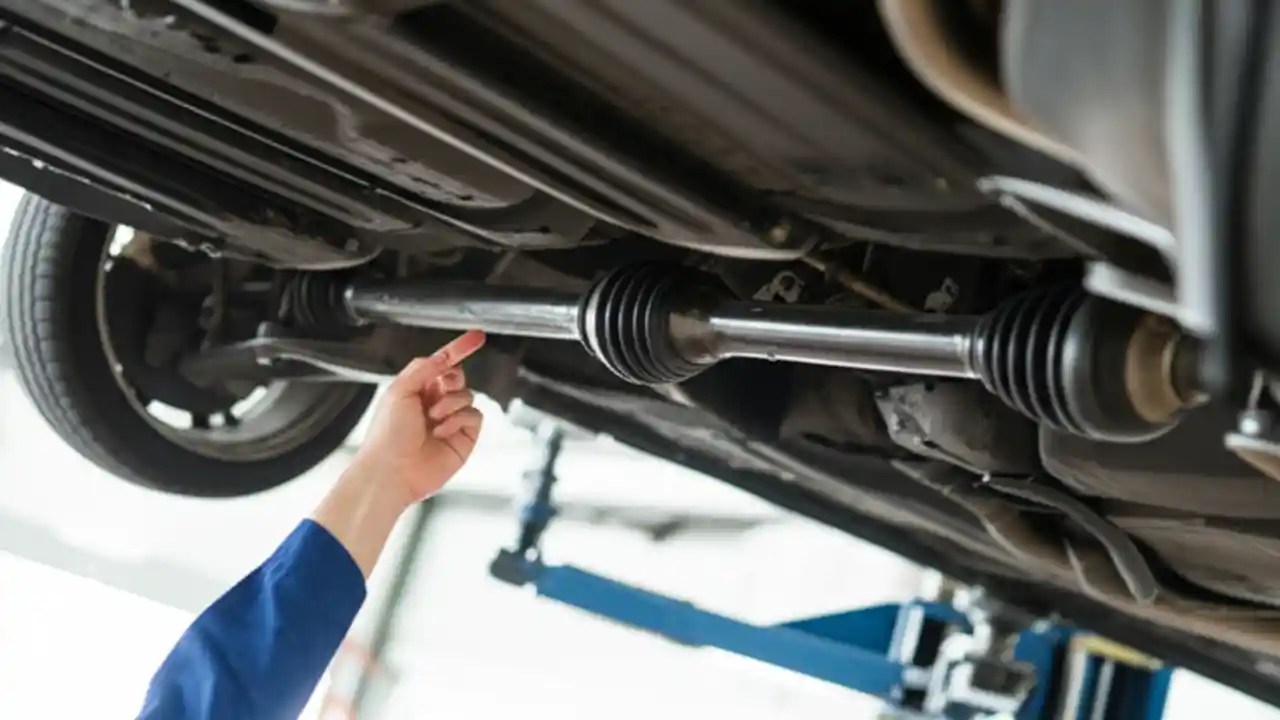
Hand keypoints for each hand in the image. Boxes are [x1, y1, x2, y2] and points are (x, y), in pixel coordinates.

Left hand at [350, 330, 486, 504]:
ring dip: (451, 402)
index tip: (476, 337)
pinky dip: (459, 419)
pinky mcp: (463, 438)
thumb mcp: (399, 390)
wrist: (392, 471)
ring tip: (433, 418)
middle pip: (458, 377)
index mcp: (416, 389)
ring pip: (468, 395)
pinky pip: (475, 416)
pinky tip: (442, 430)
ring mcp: (449, 420)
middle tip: (439, 389)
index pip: (442, 363)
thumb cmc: (386, 435)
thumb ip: (424, 368)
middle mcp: (433, 403)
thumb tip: (444, 357)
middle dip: (451, 380)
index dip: (459, 348)